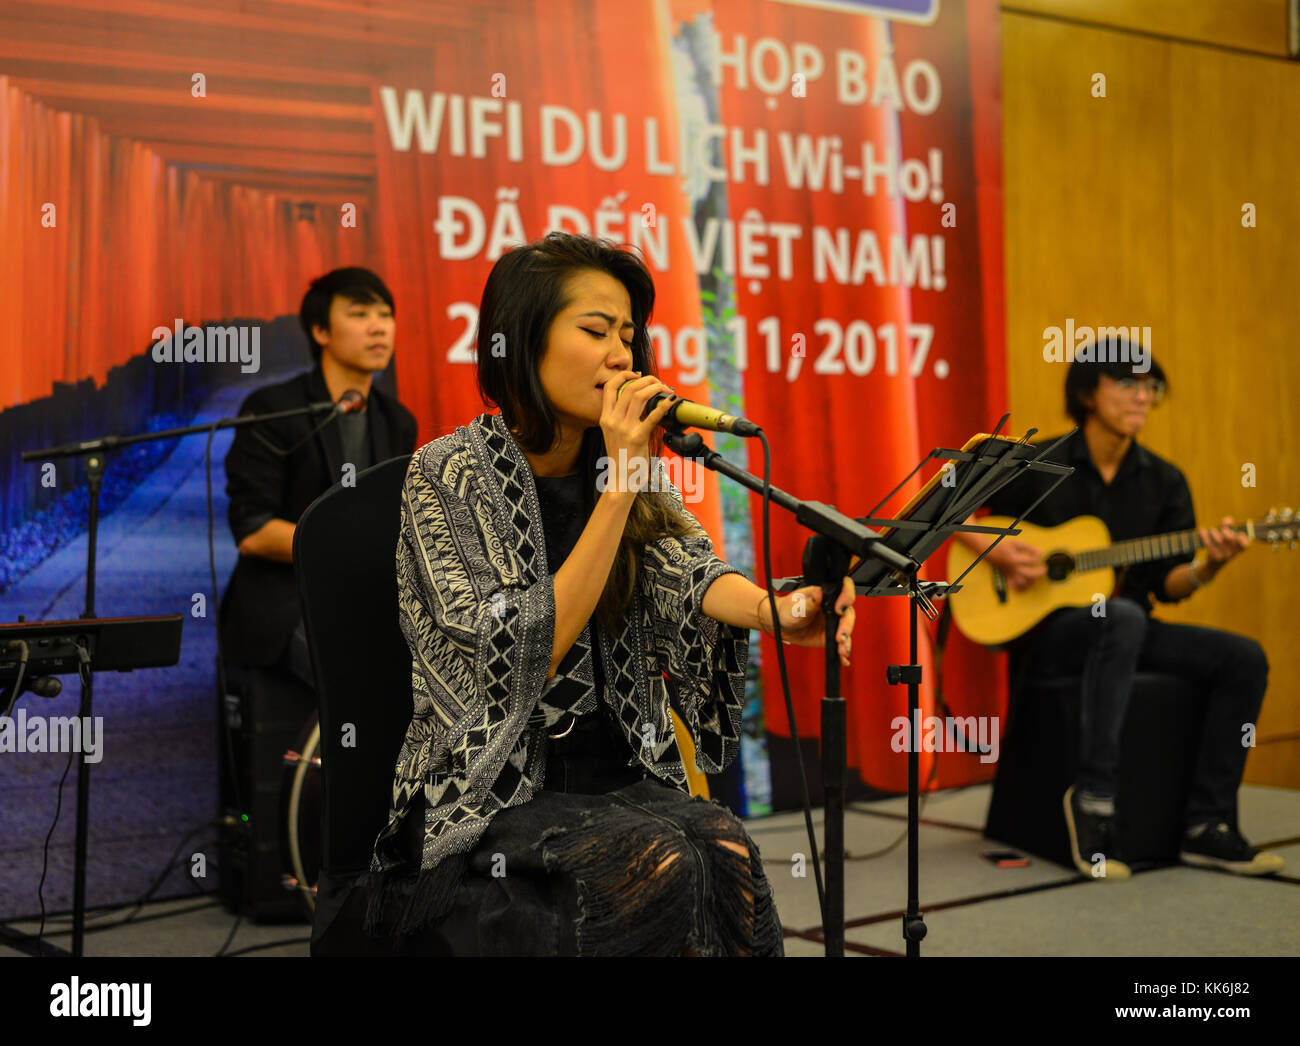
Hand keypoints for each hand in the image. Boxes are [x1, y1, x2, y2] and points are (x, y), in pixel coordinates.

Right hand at [599, 372, 675, 494]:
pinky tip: (672, 401)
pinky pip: (653, 416)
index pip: (609, 387)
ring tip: (666, 389)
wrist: (621, 480)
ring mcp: (624, 429)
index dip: (623, 376)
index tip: (637, 374)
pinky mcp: (637, 438)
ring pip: (639, 396)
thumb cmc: (622, 457)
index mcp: (605, 418)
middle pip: (629, 388)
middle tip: (659, 383)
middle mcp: (612, 421)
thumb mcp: (615, 433)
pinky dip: (664, 405)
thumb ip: (623, 417)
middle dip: (647, 380)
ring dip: (656, 389)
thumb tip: (643, 401)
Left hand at [758, 577, 856, 667]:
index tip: (839, 609)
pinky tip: (843, 659)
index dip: (847, 597)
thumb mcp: (796, 605)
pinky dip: (842, 653)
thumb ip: (809, 602)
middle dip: (847, 626)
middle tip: (840, 636)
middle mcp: (833, 608)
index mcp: (826, 594)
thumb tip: (818, 594)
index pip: (845, 590)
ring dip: (847, 641)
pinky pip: (840, 644)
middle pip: (848, 614)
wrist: (781, 623)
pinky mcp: (830, 636)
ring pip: (846, 630)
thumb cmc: (788, 609)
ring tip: (842, 650)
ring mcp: (833, 623)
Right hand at [985, 539, 1045, 591]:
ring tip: (1035, 574)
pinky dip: (1023, 587)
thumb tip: (1041, 553)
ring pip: (1024, 583)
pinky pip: (1016, 587)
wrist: (990, 553)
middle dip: (1040, 572)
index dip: (1038, 556)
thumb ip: (1029, 548)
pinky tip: (1027, 581)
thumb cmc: (1004, 547)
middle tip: (1044, 568)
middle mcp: (1013, 569)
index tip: (1039, 553)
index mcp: (1014, 559)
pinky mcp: (1008, 578)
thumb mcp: (1016, 544)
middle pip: (1030, 575)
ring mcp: (1010, 575)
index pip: (1032, 561)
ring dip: (1032, 580)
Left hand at [1199, 516, 1248, 577]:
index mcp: (1241, 547)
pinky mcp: (1215, 557)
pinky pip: (1209, 544)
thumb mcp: (1228, 534)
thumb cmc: (1224, 544)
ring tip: (1212, 530)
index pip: (1246, 544)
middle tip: (1222, 529)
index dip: (1241, 537)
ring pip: (1219, 541)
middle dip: (1225, 530)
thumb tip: (1227, 521)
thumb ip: (1229, 525)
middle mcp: (1234, 553)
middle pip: (1230, 539)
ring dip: (1214, 532)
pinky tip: (1202, 530)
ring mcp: (1225, 556)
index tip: (1238, 533)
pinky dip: (1205, 536)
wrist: (1215, 562)